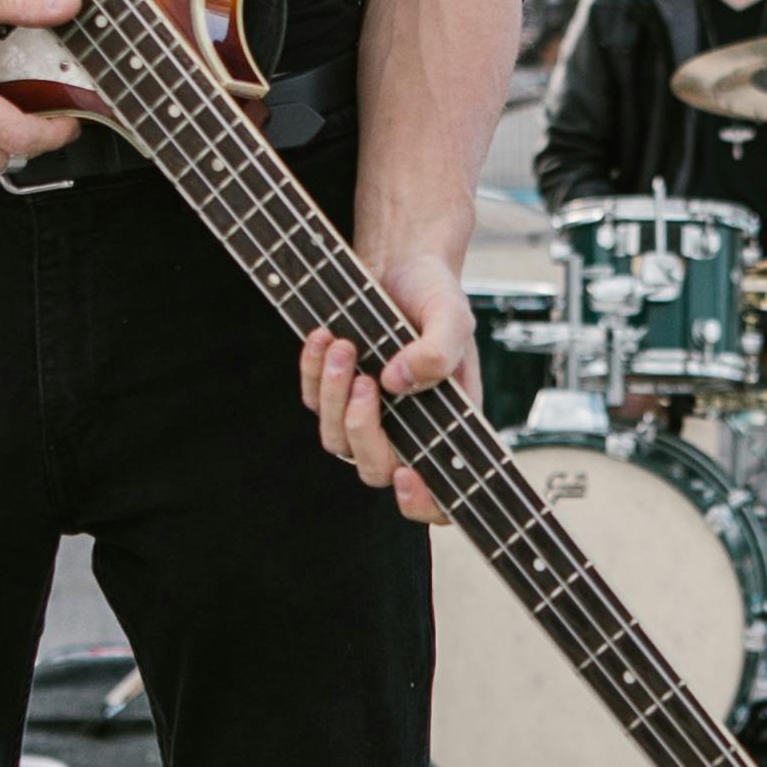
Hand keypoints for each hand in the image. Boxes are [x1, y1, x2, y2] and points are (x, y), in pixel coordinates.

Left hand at [303, 244, 474, 524]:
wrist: (400, 264)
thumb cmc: (435, 295)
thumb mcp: (452, 316)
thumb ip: (439, 351)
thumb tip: (400, 382)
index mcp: (448, 425)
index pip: (441, 494)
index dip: (423, 502)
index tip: (406, 476)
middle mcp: (407, 431)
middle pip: (376, 470)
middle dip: (363, 431)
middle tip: (367, 382)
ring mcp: (369, 416)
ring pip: (337, 441)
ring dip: (334, 396)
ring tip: (343, 345)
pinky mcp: (335, 395)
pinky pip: (313, 403)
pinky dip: (313, 371)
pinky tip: (325, 337)